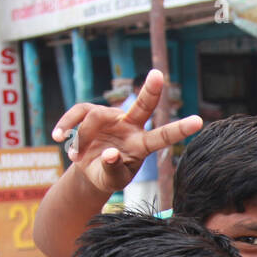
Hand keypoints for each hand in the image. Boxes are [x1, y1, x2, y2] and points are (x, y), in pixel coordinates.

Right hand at [50, 70, 202, 194]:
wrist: (89, 170)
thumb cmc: (107, 176)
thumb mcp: (111, 180)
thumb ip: (112, 169)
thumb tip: (110, 153)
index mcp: (141, 145)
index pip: (162, 136)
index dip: (179, 129)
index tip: (198, 121)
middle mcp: (129, 126)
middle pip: (143, 105)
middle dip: (150, 90)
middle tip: (158, 75)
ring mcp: (110, 117)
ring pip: (95, 118)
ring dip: (81, 138)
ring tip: (75, 158)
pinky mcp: (90, 113)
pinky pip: (77, 115)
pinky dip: (66, 126)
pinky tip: (57, 137)